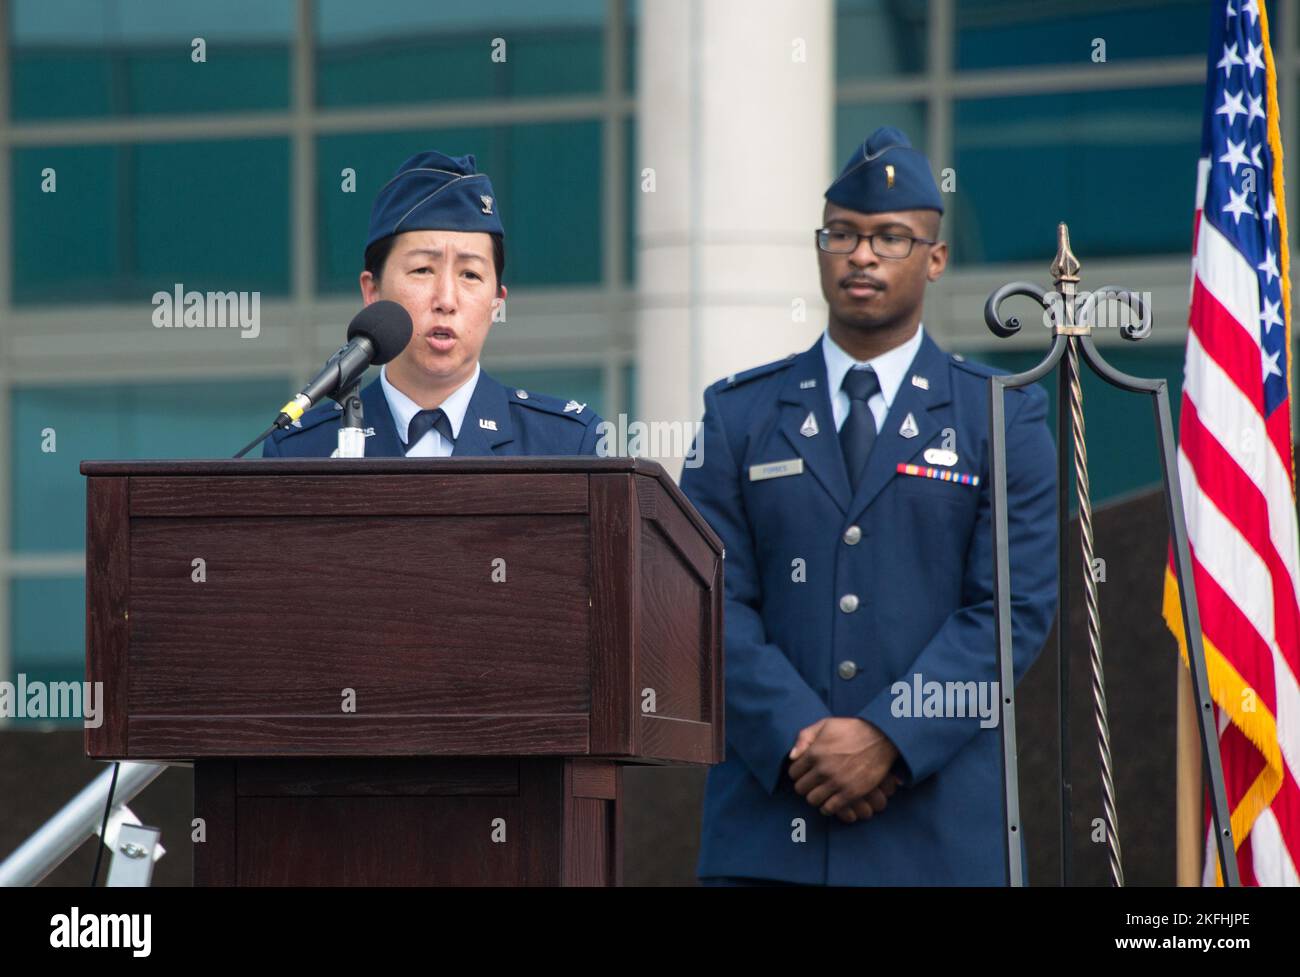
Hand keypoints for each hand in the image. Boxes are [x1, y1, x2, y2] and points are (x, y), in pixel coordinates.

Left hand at [787, 718, 901, 821]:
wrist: (881, 737)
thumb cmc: (852, 729)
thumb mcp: (825, 724)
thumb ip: (804, 737)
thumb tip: (791, 756)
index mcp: (814, 752)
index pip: (793, 773)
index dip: (797, 773)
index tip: (804, 773)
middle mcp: (823, 769)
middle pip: (800, 789)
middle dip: (804, 786)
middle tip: (812, 783)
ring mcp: (837, 782)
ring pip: (812, 800)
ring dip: (815, 797)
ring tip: (821, 792)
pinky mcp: (851, 792)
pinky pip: (830, 808)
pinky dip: (827, 807)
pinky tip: (831, 801)